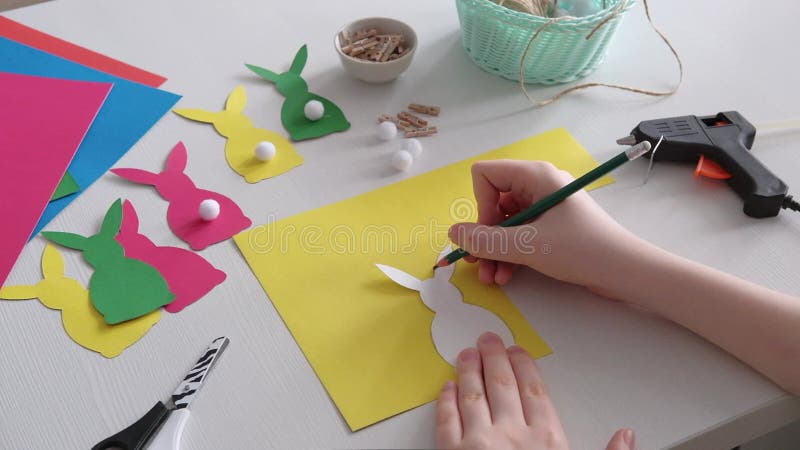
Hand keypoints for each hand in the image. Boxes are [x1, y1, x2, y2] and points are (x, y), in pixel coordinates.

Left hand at [435, 332, 634, 449]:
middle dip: (494, 357)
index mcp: (547, 439)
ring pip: (472, 394)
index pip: (534, 390)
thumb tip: (627, 436)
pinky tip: (446, 389)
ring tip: (466, 355)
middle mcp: (512, 434)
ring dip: (468, 371)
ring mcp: (480, 443)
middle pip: (502, 384)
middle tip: (488, 340)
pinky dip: (446, 401)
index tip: (518, 351)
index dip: (525, 366)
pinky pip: (447, 421)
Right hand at [448, 160, 643, 288]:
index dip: (479, 205)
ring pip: (504, 223)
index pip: (485, 175)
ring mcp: (545, 206)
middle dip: (484, 236)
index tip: (487, 234)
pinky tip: (506, 276)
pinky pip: (519, 234)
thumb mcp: (529, 246)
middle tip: (479, 266)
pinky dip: (510, 254)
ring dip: (494, 250)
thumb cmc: (581, 250)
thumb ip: (486, 240)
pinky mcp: (552, 226)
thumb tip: (453, 233)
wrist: (626, 271)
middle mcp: (538, 185)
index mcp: (535, 176)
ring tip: (492, 278)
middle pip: (492, 202)